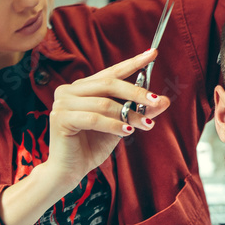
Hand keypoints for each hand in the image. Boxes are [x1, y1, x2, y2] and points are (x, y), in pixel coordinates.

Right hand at [0, 50, 170, 224]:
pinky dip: (113, 125)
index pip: (111, 72)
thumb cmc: (92, 146)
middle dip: (136, 92)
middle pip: (108, 84)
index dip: (133, 62)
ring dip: (129, 114)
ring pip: (104, 103)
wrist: (70, 171)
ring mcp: (62, 103)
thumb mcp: (121, 125)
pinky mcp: (60, 118)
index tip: (153, 53)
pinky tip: (127, 132)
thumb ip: (138, 111)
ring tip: (146, 124)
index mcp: (83, 87)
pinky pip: (94, 118)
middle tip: (156, 100)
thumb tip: (164, 101)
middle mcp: (70, 90)